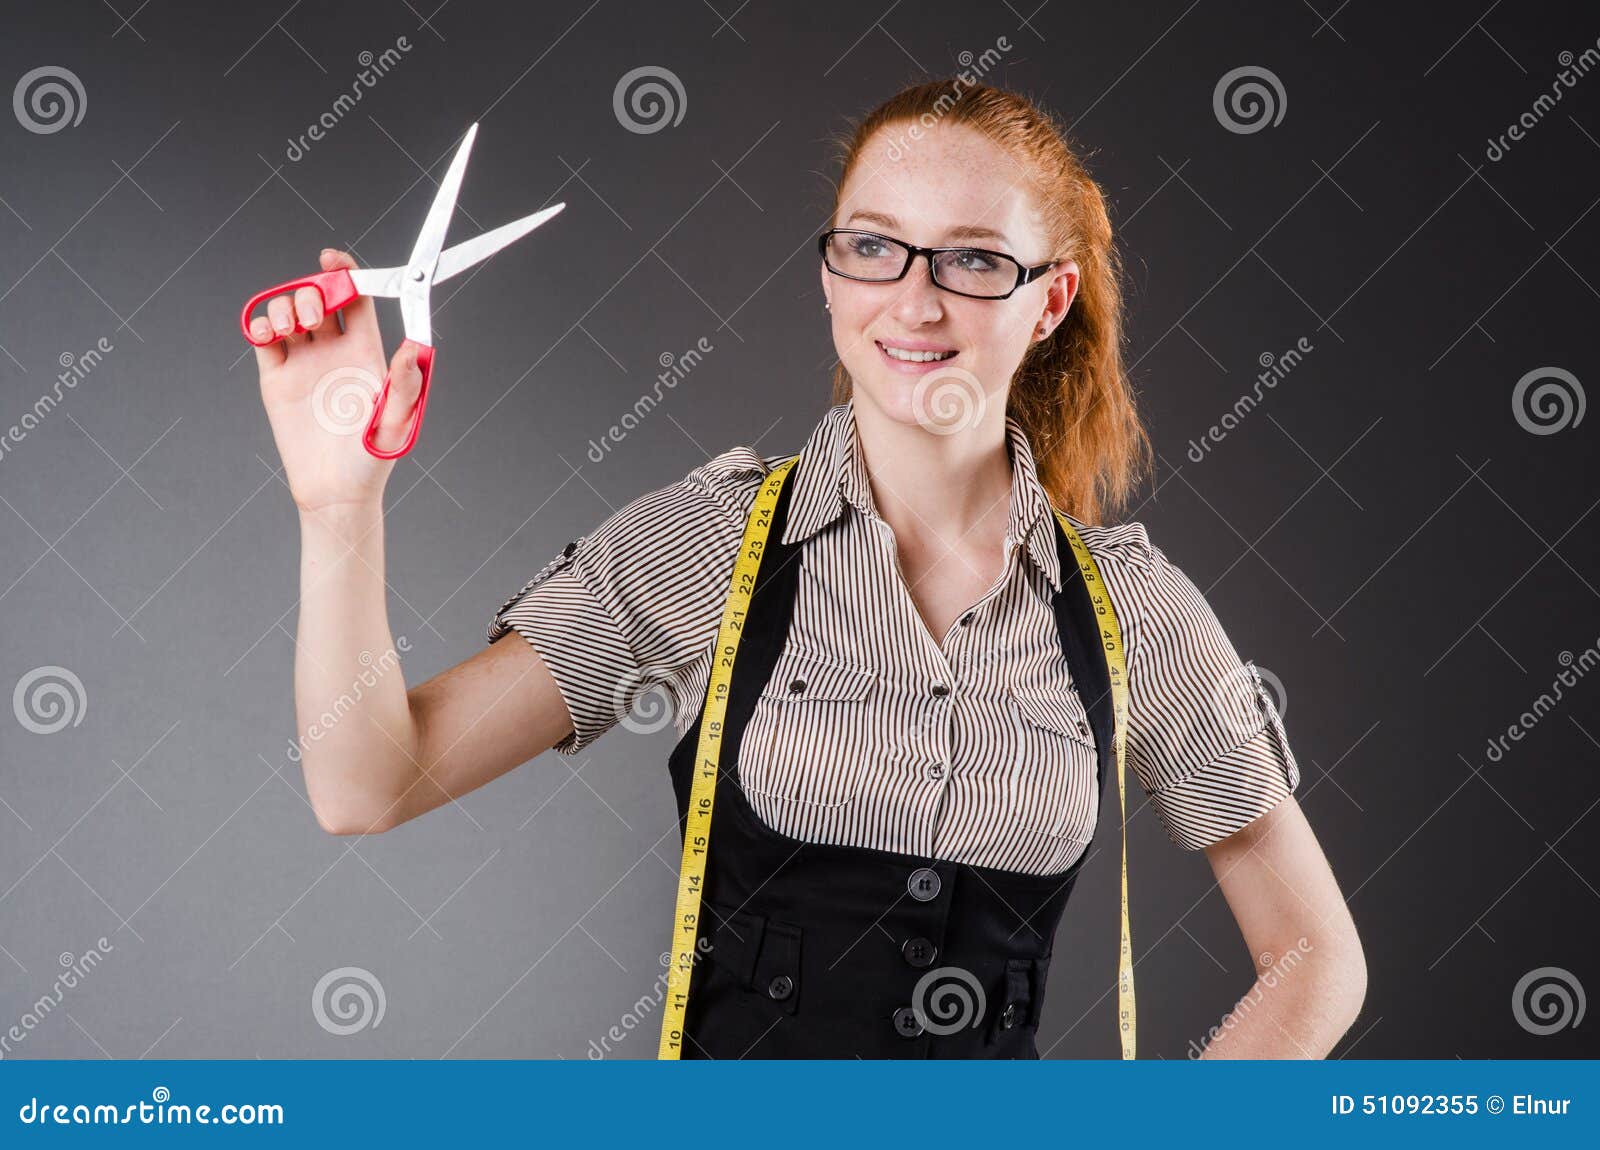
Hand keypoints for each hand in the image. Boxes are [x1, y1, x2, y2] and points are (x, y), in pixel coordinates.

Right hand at [249, 248, 423, 512]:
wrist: (334, 491)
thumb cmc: (372, 461)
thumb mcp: (396, 423)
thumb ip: (405, 385)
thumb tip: (415, 347)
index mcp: (366, 353)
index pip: (358, 300)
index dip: (346, 273)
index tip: (332, 258)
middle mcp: (335, 352)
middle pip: (320, 298)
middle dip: (312, 290)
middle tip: (311, 312)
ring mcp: (304, 363)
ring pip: (290, 313)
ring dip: (285, 306)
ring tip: (290, 328)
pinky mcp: (276, 378)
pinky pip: (265, 340)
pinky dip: (261, 326)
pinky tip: (267, 334)